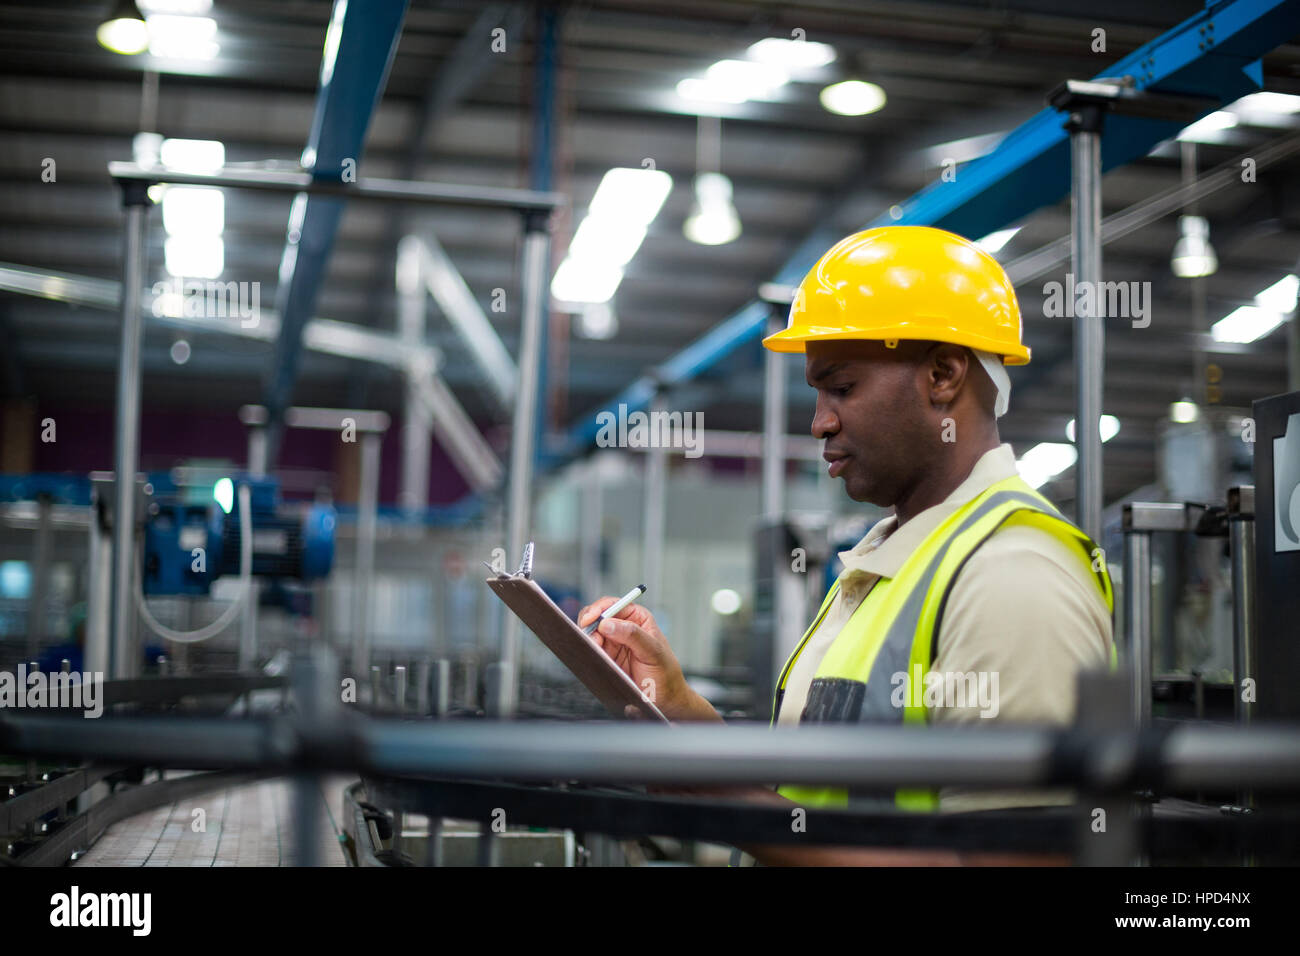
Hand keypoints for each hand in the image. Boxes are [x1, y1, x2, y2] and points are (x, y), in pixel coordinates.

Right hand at [577, 597, 717, 721]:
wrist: (664, 700)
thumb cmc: (665, 674)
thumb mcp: (653, 652)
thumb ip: (633, 635)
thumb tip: (607, 623)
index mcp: (638, 618)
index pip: (614, 605)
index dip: (599, 609)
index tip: (590, 619)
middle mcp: (624, 627)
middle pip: (598, 618)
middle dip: (590, 627)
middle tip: (592, 641)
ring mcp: (613, 643)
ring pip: (592, 635)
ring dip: (589, 641)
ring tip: (597, 653)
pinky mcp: (606, 659)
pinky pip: (592, 651)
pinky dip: (589, 653)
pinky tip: (595, 658)